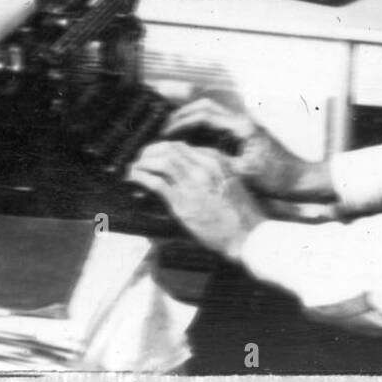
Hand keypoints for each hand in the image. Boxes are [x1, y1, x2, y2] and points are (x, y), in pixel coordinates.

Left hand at [126, 141, 265, 260]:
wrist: (248, 234)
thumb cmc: (241, 213)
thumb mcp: (230, 182)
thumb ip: (213, 172)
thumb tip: (191, 171)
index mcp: (215, 161)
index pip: (183, 146)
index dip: (165, 148)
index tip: (156, 154)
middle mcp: (203, 167)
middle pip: (169, 148)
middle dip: (151, 151)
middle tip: (141, 158)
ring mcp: (192, 184)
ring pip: (160, 161)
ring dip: (143, 161)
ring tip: (134, 167)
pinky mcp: (182, 202)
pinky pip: (156, 182)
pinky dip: (141, 176)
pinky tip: (134, 177)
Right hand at [160, 97, 333, 200]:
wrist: (302, 180)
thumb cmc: (279, 178)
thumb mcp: (245, 174)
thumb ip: (219, 163)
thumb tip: (191, 159)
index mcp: (242, 126)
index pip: (204, 114)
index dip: (181, 122)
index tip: (164, 133)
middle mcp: (242, 121)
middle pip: (205, 107)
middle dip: (182, 115)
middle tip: (162, 129)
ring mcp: (244, 127)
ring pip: (211, 114)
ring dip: (190, 120)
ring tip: (171, 134)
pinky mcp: (245, 135)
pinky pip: (217, 125)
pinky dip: (201, 129)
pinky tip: (190, 144)